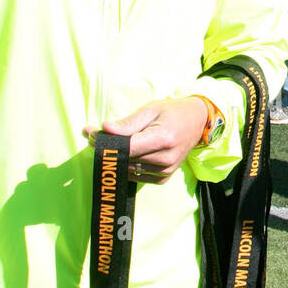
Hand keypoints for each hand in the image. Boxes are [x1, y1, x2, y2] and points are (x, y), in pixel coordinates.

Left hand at [84, 97, 208, 183]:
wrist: (197, 122)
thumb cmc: (172, 112)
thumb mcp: (151, 110)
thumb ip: (128, 123)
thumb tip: (105, 129)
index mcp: (163, 139)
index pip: (127, 147)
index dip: (107, 142)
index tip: (90, 134)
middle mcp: (165, 159)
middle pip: (125, 158)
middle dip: (107, 147)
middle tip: (94, 135)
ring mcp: (165, 171)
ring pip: (128, 169)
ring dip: (115, 158)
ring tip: (109, 142)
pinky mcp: (163, 178)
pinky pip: (136, 176)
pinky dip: (127, 166)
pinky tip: (127, 154)